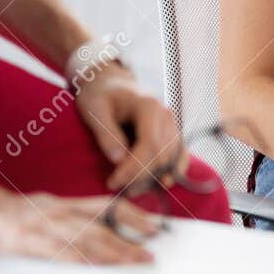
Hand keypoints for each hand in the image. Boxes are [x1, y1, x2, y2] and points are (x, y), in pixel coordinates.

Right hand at [0, 185, 157, 264]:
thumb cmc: (5, 214)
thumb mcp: (43, 210)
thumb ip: (68, 220)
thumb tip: (97, 234)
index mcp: (62, 204)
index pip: (105, 206)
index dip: (131, 215)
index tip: (153, 227)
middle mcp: (57, 211)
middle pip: (100, 223)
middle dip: (128, 239)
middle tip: (151, 252)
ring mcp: (41, 225)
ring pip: (83, 236)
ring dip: (111, 249)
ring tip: (133, 260)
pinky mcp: (24, 239)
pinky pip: (55, 250)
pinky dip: (77, 257)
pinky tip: (93, 264)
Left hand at [74, 62, 184, 191]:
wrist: (111, 83)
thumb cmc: (100, 94)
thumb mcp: (95, 110)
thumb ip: (106, 134)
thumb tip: (118, 161)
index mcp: (149, 106)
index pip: (149, 145)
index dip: (133, 168)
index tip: (113, 182)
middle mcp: (166, 115)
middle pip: (162, 155)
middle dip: (142, 177)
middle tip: (119, 190)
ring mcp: (172, 124)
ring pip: (171, 159)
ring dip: (153, 178)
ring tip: (132, 190)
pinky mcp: (171, 133)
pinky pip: (178, 156)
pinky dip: (170, 171)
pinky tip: (159, 185)